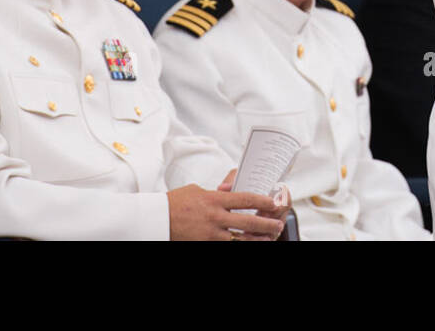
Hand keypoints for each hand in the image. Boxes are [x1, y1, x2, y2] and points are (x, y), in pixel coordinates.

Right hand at [167, 169, 285, 240]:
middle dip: (266, 224)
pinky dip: (237, 244)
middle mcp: (215, 217)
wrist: (157, 218)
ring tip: (268, 239)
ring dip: (256, 239)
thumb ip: (216, 192)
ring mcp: (210, 233)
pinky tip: (247, 244)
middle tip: (277, 225)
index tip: (273, 202)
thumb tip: (230, 190)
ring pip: (240, 238)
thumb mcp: (197, 190)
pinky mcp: (205, 243)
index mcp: (214, 199)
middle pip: (247, 222)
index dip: (262, 201)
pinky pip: (226, 245)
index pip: (245, 199)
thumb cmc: (176, 202)